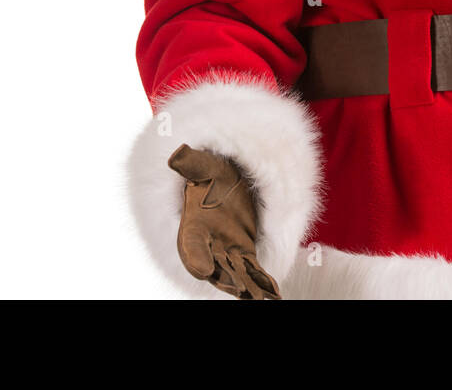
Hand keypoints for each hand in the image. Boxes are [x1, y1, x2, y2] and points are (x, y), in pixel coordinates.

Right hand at [167, 143, 281, 299]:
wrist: (223, 177)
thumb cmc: (209, 171)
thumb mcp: (203, 165)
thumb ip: (191, 164)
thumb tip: (177, 154)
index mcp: (191, 226)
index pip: (189, 246)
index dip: (195, 258)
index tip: (202, 271)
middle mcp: (206, 244)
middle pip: (214, 267)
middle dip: (227, 280)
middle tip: (240, 290)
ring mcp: (225, 251)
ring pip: (235, 273)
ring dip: (247, 285)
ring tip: (261, 297)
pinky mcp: (243, 252)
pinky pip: (252, 270)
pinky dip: (262, 282)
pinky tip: (274, 294)